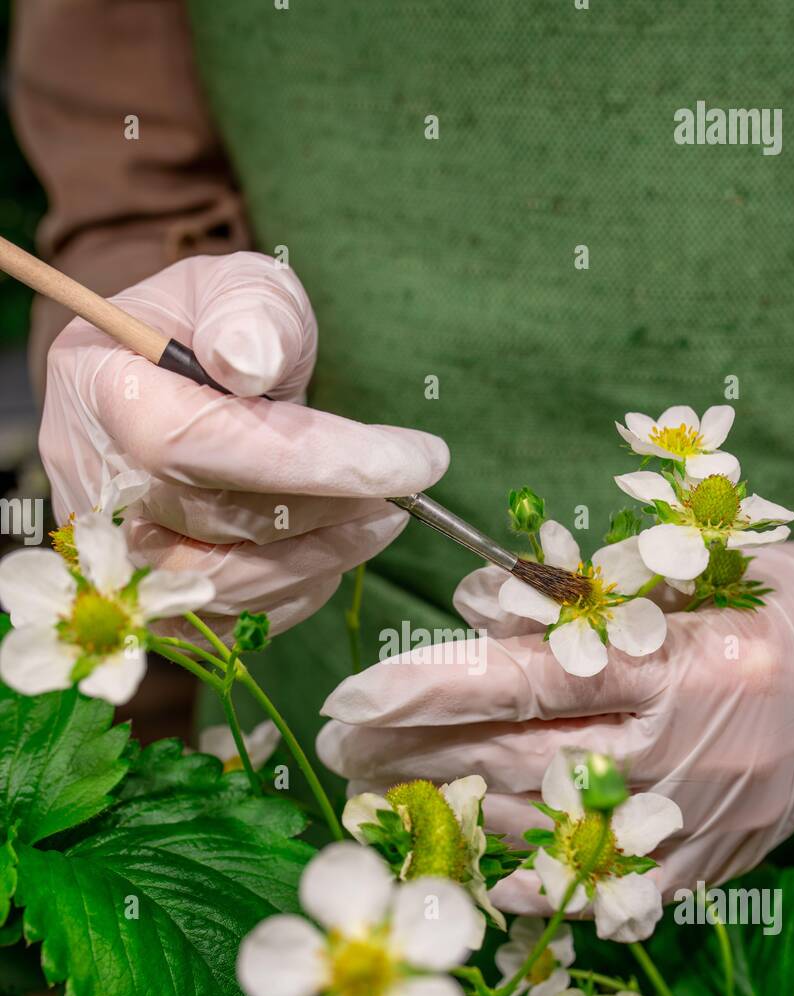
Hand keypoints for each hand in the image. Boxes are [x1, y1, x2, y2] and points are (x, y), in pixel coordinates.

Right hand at [40, 252, 447, 634]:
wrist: (165, 379)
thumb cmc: (210, 327)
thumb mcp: (236, 286)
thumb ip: (250, 312)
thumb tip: (250, 363)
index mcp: (100, 387)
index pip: (200, 443)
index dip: (316, 462)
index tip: (416, 459)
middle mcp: (91, 478)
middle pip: (216, 523)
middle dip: (329, 510)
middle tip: (404, 490)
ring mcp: (109, 550)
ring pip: (221, 587)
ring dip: (321, 559)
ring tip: (383, 519)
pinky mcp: (142, 597)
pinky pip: (221, 625)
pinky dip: (291, 597)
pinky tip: (331, 553)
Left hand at [317, 540, 793, 913]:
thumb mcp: (703, 567)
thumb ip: (592, 594)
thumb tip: (481, 609)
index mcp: (683, 663)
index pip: (531, 680)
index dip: (432, 691)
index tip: (355, 698)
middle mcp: (689, 750)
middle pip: (522, 761)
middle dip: (416, 759)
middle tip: (342, 754)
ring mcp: (703, 817)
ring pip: (551, 831)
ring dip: (458, 819)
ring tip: (384, 802)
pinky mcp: (715, 859)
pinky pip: (612, 890)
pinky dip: (540, 885)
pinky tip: (481, 874)